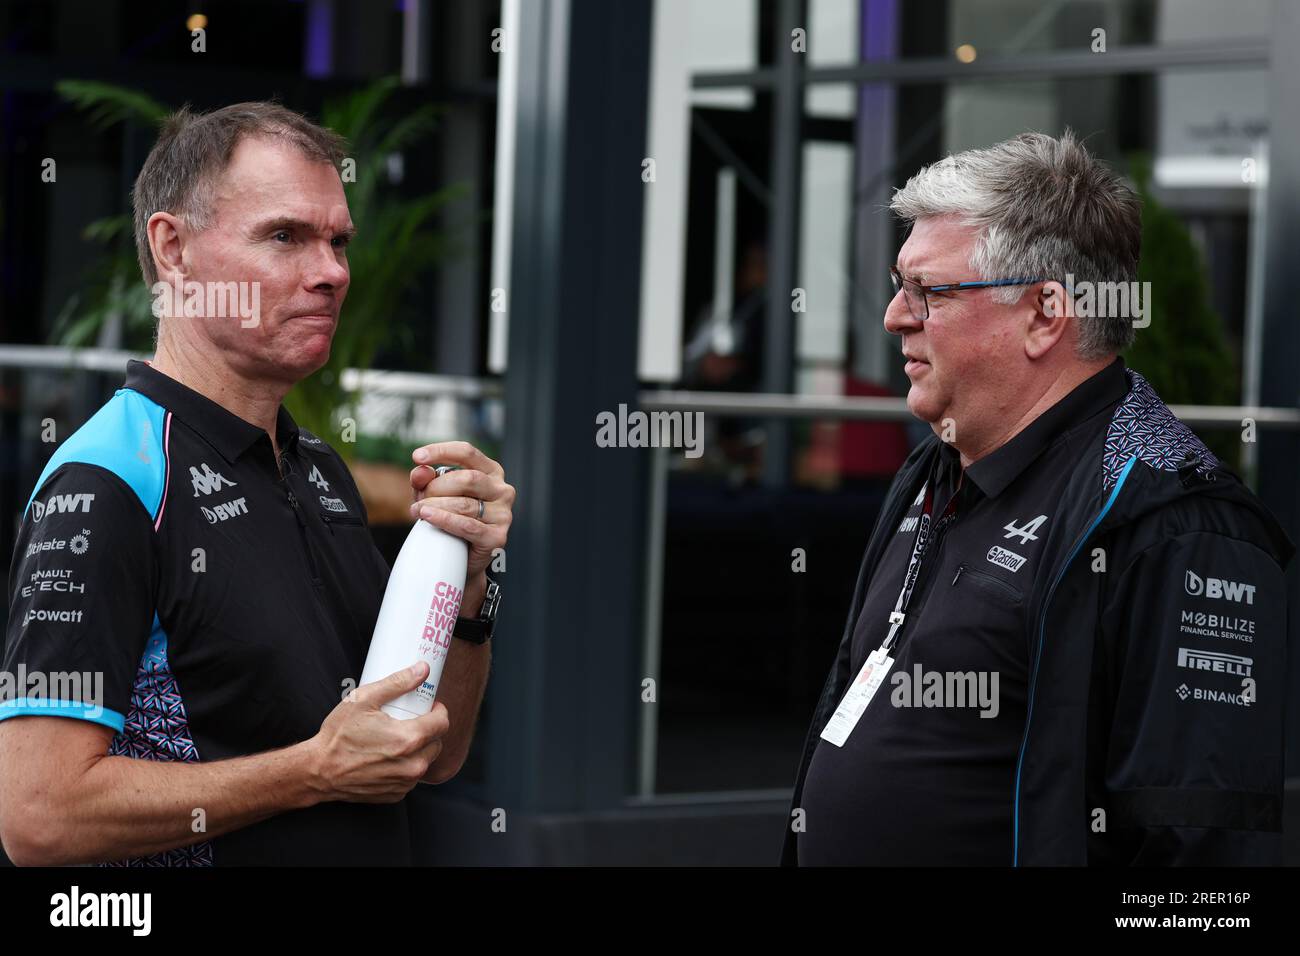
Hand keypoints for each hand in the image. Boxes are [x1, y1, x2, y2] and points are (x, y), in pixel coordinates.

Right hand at [310, 662, 450, 803]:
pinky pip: (411, 777)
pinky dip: (406, 766)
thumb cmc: (338, 736)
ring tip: (398, 738)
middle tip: (410, 721)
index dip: (438, 711)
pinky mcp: (395, 794)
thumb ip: (397, 682)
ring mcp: (404, 783)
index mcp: (408, 740)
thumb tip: (423, 670)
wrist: (318, 771)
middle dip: (429, 730)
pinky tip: (389, 757)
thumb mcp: (364, 699)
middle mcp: (411, 765)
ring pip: (426, 760)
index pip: (443, 723)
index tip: (429, 706)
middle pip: (437, 742)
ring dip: (419, 749)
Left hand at [408, 441, 513, 585]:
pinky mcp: (498, 537)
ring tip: (418, 511)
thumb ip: (425, 480)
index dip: (441, 451)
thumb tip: (420, 470)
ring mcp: (504, 514)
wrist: (461, 559)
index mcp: (491, 472)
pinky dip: (444, 520)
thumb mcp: (435, 495)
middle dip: (436, 488)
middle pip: (466, 478)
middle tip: (419, 500)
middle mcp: (502, 490)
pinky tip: (428, 517)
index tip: (417, 456)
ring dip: (435, 506)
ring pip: (465, 504)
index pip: (467, 452)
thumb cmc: (451, 519)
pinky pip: (468, 526)